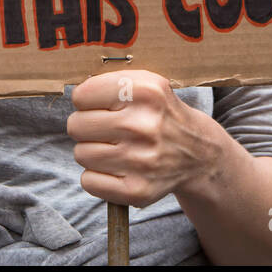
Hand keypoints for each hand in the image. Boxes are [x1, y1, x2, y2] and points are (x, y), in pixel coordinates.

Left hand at [67, 70, 219, 207]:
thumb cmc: (160, 114)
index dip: (86, 101)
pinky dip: (96, 176)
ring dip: (92, 151)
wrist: (198, 153)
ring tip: (114, 147)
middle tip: (105, 128)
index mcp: (146, 91)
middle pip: (76, 125)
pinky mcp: (138, 190)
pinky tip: (116, 167)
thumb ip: (109, 81)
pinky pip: (88, 181)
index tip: (99, 105)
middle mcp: (144, 125)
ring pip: (81, 154)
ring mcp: (141, 160)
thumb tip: (72, 96)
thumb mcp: (147, 83)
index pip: (82, 95)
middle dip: (86, 126)